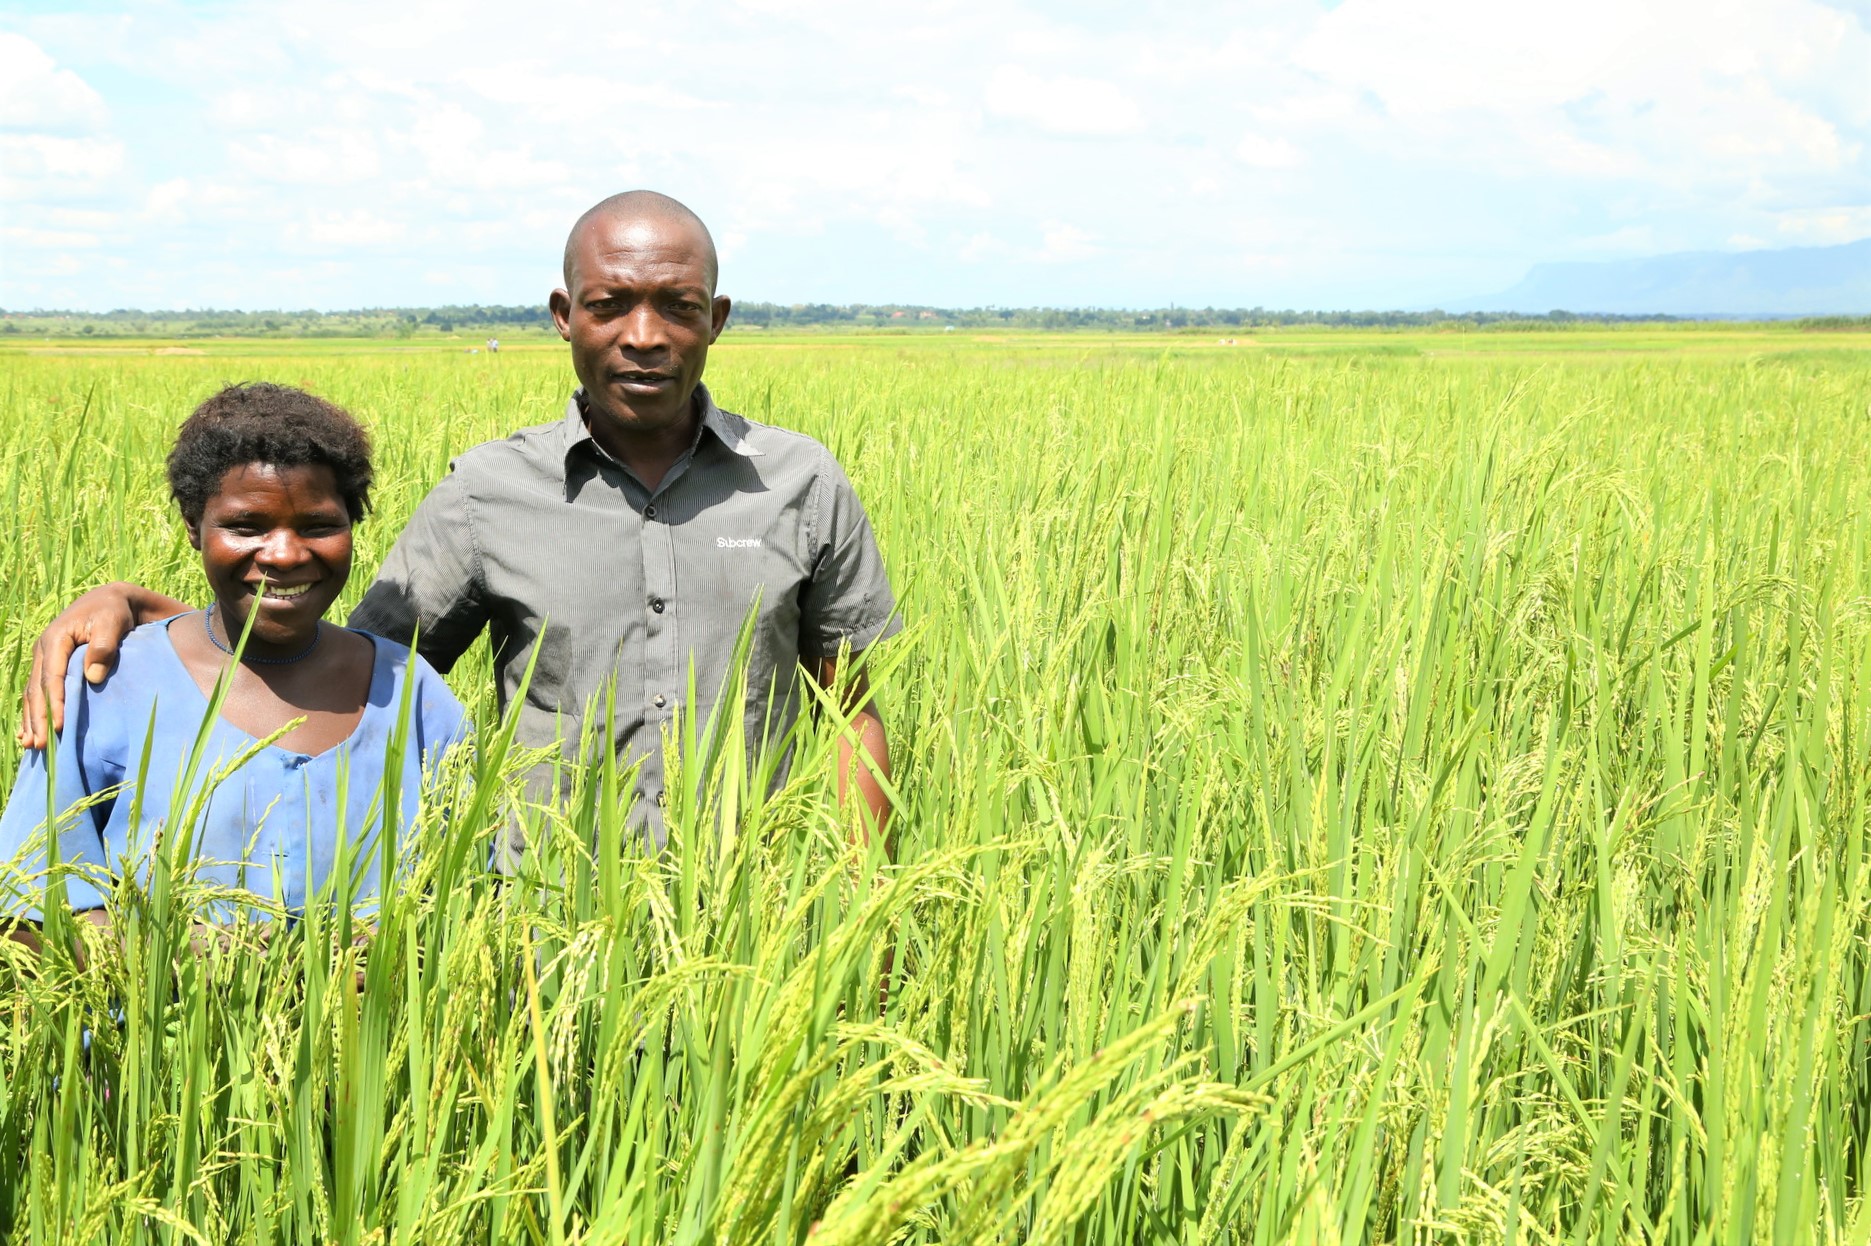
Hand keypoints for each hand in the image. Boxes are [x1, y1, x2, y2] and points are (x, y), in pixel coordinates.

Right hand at [19, 582, 177, 747]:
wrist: (110, 600)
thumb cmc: (113, 612)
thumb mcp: (112, 622)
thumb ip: (103, 647)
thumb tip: (93, 677)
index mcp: (55, 639)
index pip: (52, 677)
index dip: (55, 702)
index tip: (60, 726)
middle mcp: (44, 650)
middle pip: (37, 689)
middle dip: (38, 718)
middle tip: (41, 745)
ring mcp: (44, 658)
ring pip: (33, 693)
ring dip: (32, 719)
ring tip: (32, 745)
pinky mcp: (50, 665)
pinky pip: (37, 691)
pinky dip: (33, 711)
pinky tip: (30, 731)